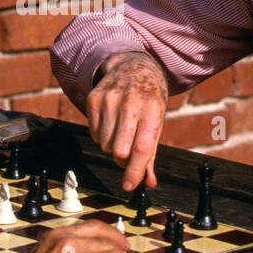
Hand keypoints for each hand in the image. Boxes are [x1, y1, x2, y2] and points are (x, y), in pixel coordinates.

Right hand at [85, 52, 167, 191]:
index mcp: (152, 109)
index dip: (135, 170)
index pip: (141, 147)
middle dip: (123, 161)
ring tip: (122, 134)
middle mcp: (130, 102)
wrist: (133, 66)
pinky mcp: (94, 98)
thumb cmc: (150, 99)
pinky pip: (94, 134)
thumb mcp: (158, 122)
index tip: (130, 186)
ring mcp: (109, 99)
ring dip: (113, 147)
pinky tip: (111, 123)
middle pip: (119, 150)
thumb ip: (152, 154)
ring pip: (105, 144)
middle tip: (129, 156)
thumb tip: (148, 183)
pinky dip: (102, 136)